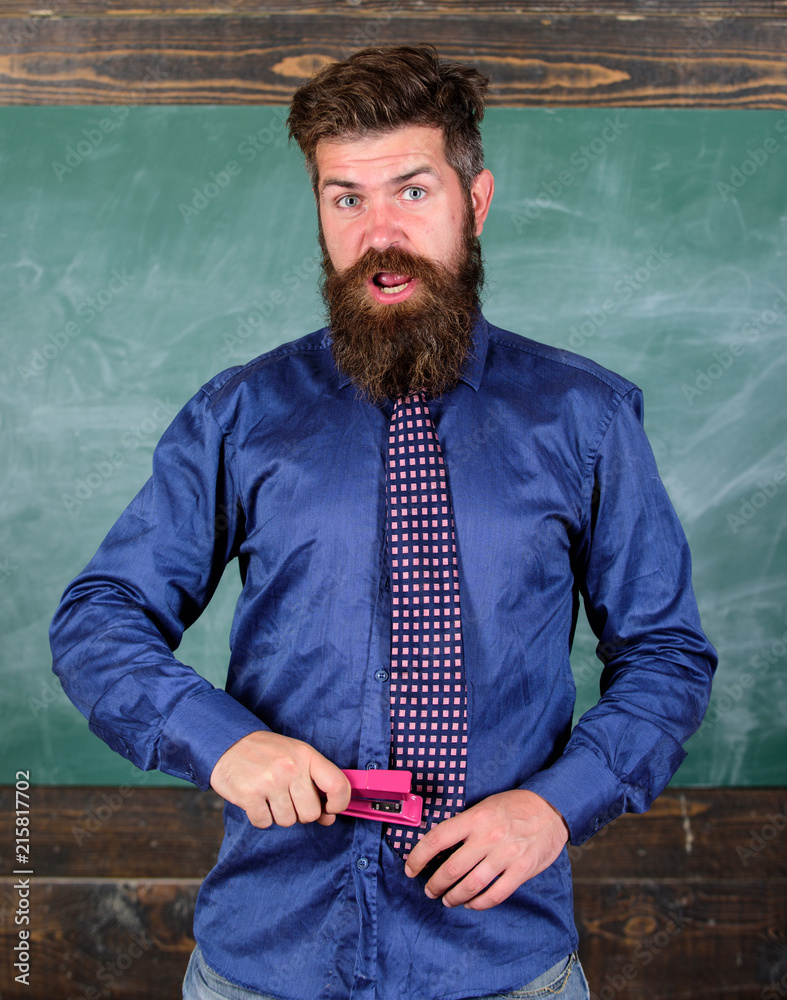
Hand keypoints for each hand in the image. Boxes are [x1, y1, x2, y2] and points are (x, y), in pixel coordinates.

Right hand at [209, 730, 350, 828]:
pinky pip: (265, 823)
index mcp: (307, 755)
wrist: (228, 744)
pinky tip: (257, 800)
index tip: (330, 808)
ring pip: (288, 821)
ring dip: (279, 814)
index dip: (339, 803)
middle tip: (288, 798)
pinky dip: (261, 817)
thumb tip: (329, 818)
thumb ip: (316, 784)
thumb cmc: (268, 754)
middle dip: (301, 812)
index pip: (338, 785)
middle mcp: (290, 767)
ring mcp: (270, 781)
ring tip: (270, 796)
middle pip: (311, 812)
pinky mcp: (249, 795)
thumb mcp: (296, 758)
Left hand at [404, 789, 569, 910]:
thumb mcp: (485, 806)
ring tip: (447, 900)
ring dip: (454, 897)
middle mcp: (488, 837)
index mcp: (475, 818)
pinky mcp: (522, 870)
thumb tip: (440, 846)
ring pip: (471, 886)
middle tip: (429, 890)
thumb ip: (465, 825)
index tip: (410, 868)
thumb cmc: (514, 806)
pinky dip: (479, 903)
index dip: (418, 857)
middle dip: (435, 884)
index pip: (437, 839)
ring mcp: (506, 855)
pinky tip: (472, 903)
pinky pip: (495, 894)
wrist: (552, 808)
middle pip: (451, 868)